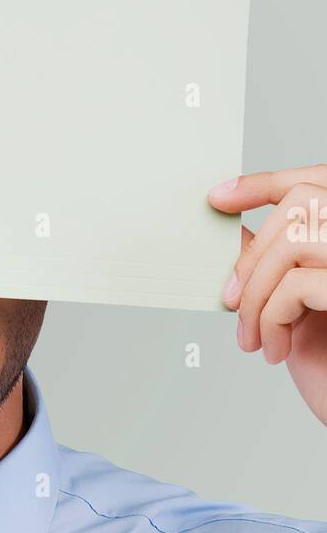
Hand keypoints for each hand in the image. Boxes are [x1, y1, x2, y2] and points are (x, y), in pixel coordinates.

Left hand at [209, 164, 326, 425]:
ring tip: (254, 338)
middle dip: (253, 253)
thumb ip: (273, 263)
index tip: (217, 198)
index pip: (317, 181)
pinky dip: (271, 317)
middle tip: (231, 302)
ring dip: (257, 293)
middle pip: (302, 204)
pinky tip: (275, 350)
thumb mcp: (295, 307)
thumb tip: (230, 228)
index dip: (266, 182)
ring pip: (294, 241)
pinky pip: (299, 283)